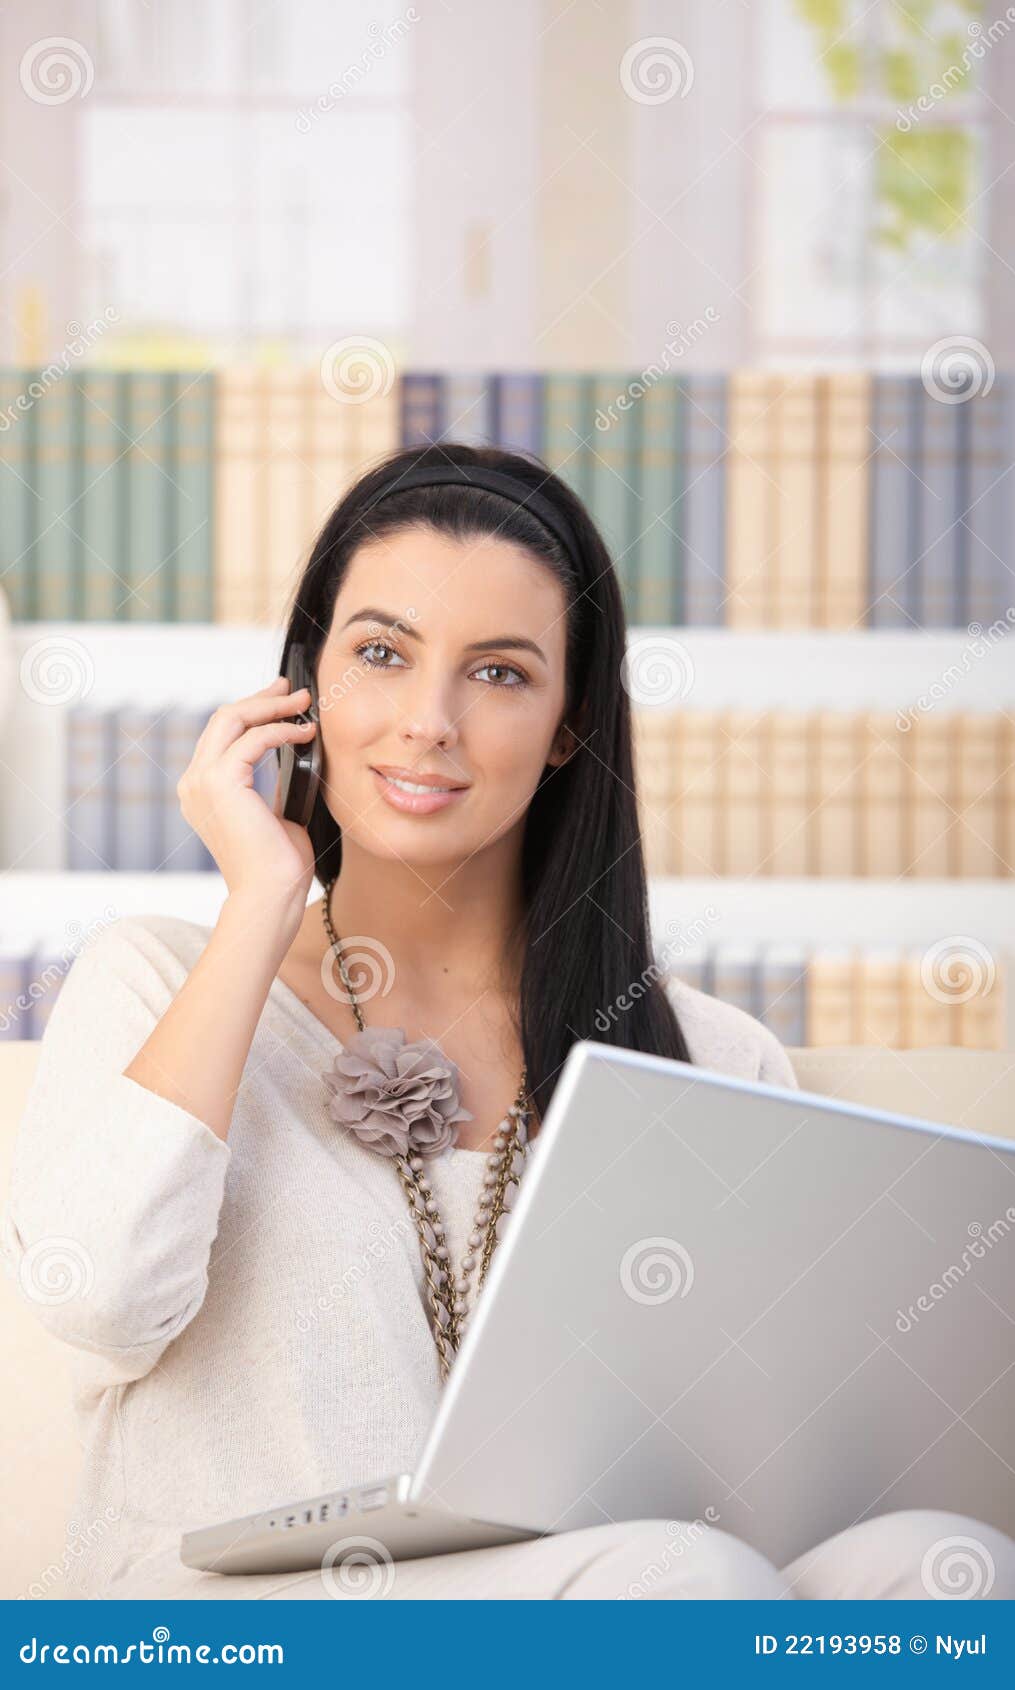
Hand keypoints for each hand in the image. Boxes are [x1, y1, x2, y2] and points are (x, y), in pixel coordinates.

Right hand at [176, 677, 319, 919]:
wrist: (270, 895)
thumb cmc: (277, 865)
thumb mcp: (273, 814)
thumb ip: (270, 784)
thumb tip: (293, 754)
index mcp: (202, 791)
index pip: (222, 735)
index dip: (253, 711)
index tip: (282, 699)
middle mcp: (194, 783)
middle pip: (224, 718)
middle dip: (261, 698)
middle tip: (294, 690)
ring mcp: (201, 781)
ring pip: (233, 719)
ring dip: (272, 706)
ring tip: (304, 703)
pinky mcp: (219, 782)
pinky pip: (253, 738)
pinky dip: (281, 729)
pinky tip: (304, 732)